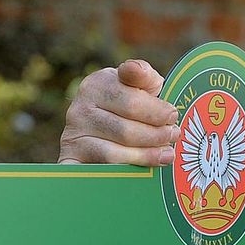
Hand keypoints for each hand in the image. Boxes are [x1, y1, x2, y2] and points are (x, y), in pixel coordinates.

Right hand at [59, 60, 178, 165]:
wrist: (98, 134)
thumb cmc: (129, 107)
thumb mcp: (139, 86)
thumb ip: (143, 76)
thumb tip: (135, 70)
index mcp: (97, 85)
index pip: (131, 101)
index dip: (156, 111)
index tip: (172, 115)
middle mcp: (79, 108)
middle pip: (126, 129)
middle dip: (156, 135)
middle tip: (174, 136)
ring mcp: (72, 135)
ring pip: (115, 153)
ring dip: (146, 156)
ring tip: (167, 154)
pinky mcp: (71, 160)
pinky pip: (100, 171)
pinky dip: (122, 174)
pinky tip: (143, 174)